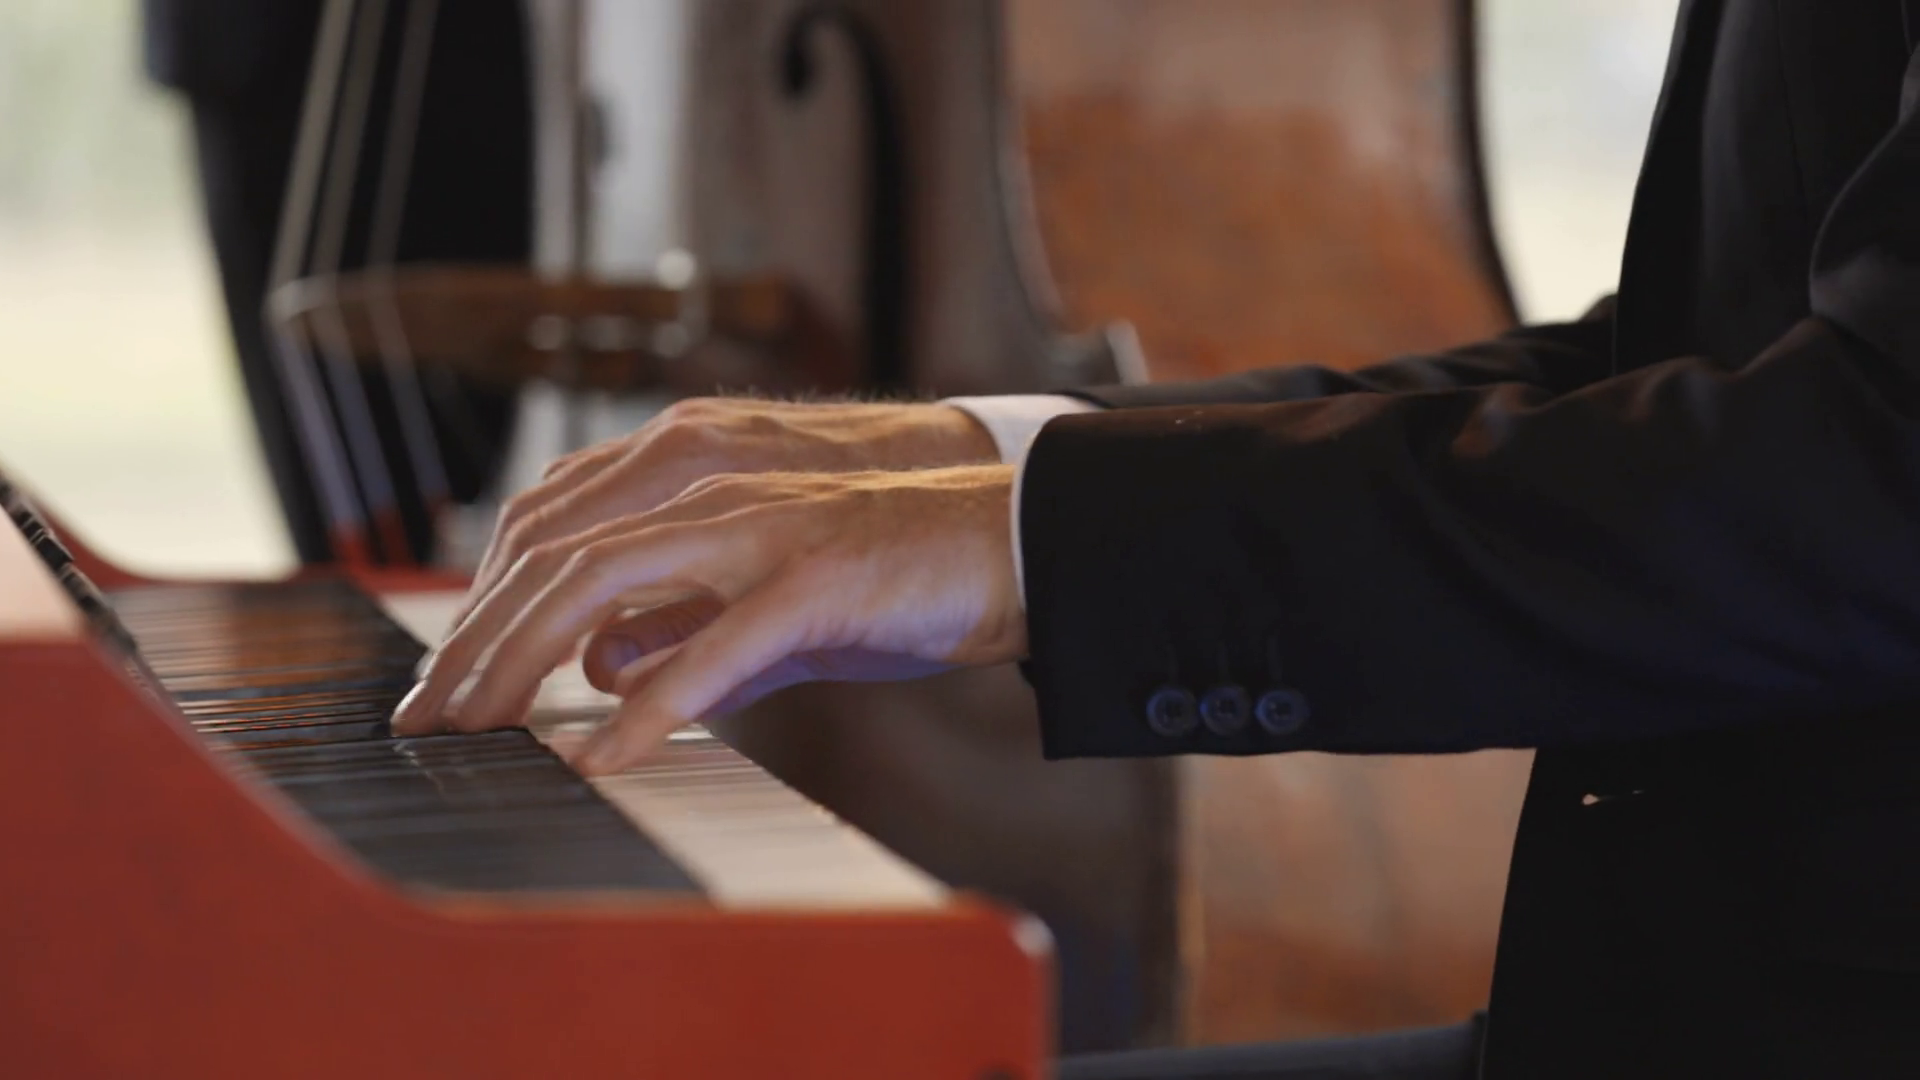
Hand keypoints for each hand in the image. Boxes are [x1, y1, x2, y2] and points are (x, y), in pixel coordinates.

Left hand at [390, 465, 1025, 774]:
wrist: (1012, 545)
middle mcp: (713, 490)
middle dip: (475, 640)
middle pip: (554, 553)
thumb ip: (678, 624)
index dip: (482, 604)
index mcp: (696, 485)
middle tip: (427, 720)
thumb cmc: (893, 576)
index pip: (551, 531)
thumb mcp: (763, 602)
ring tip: (480, 730)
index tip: (446, 681)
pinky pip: (714, 645)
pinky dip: (651, 701)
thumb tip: (594, 662)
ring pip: (606, 578)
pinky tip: (605, 755)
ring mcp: (763, 528)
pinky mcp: (817, 578)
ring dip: (526, 659)